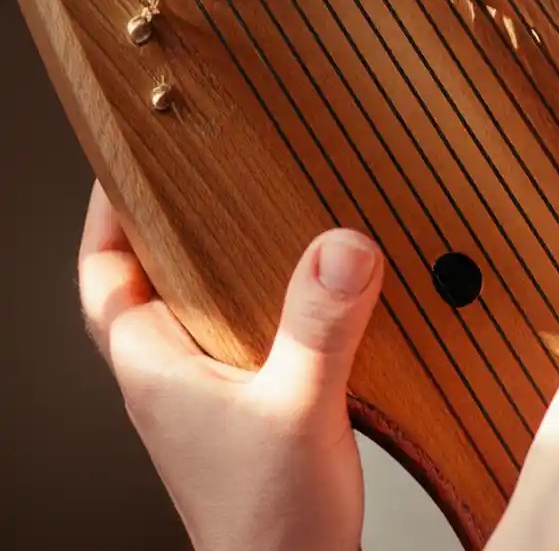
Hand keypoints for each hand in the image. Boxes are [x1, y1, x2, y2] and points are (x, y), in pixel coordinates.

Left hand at [79, 182, 382, 549]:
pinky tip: (299, 299)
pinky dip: (253, 307)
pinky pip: (233, 340)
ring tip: (249, 221)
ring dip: (210, 268)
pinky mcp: (239, 413)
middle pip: (144, 283)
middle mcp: (166, 378)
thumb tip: (341, 246)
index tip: (129, 157)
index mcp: (152, 367)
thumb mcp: (300, 409)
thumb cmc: (269, 521)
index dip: (107, 211)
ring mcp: (200, 398)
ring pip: (191, 313)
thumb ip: (321, 325)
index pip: (102, 272)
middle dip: (162, 227)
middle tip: (195, 176)